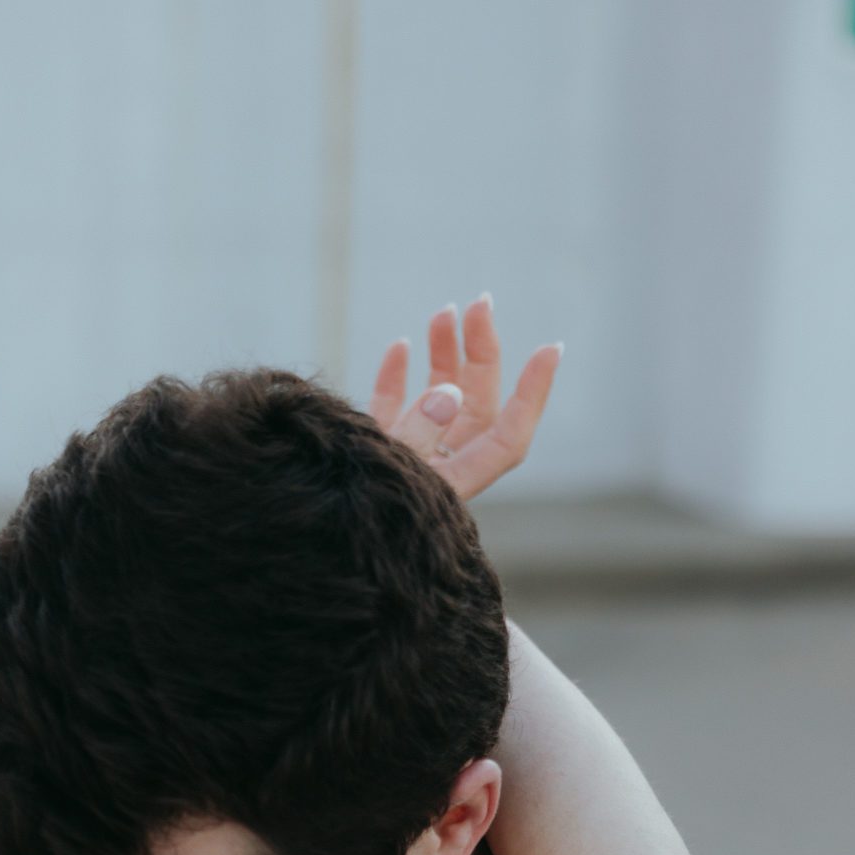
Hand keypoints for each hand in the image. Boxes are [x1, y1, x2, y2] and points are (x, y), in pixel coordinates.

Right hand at [370, 297, 561, 501]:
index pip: (508, 436)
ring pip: (437, 401)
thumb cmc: (352, 521)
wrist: (304, 549)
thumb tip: (447, 391)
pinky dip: (395, 379)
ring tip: (442, 314)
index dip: (532, 395)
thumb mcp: (389, 474)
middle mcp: (436, 470)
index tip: (550, 349)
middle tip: (477, 305)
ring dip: (443, 357)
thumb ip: (418, 434)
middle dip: (479, 353)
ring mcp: (404, 460)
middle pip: (474, 406)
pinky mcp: (370, 453)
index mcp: (453, 483)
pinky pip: (391, 411)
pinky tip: (398, 347)